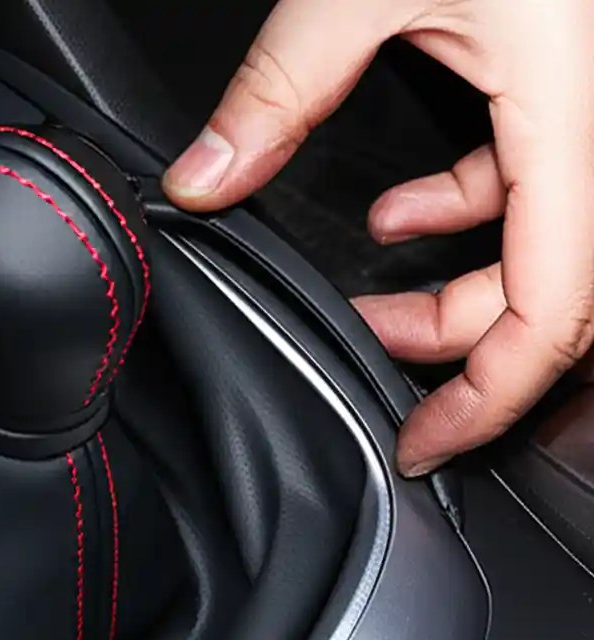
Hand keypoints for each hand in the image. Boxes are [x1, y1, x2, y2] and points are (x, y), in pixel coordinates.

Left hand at [162, 0, 593, 475]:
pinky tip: (400, 202)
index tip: (424, 442)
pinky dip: (465, 201)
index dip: (489, 397)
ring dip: (458, 271)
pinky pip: (531, 175)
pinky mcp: (564, 83)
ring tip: (378, 278)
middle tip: (378, 350)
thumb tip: (199, 178)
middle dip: (461, 336)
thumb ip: (278, 93)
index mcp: (579, 116)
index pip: (553, 309)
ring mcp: (589, 110)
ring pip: (547, 237)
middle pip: (555, 288)